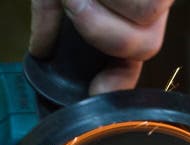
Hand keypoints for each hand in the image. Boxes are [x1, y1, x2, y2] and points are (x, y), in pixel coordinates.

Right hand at [30, 0, 172, 93]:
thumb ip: (51, 15)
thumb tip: (41, 48)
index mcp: (125, 21)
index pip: (127, 65)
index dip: (115, 85)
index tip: (95, 91)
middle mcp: (149, 9)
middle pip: (143, 46)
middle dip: (100, 30)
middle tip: (73, 2)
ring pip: (148, 18)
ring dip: (105, 4)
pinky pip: (149, 2)